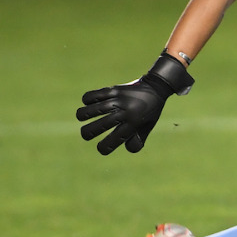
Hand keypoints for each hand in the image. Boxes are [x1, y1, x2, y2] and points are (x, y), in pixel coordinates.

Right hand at [77, 53, 192, 154]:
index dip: (106, 147)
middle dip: (89, 132)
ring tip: (80, 117)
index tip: (100, 149)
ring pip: (97, 108)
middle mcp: (126, 111)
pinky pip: (97, 94)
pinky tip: (87, 103)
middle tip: (85, 135)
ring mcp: (120, 99)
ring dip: (84, 114)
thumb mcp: (148, 126)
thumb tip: (126, 148)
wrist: (156, 87)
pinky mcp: (115, 89)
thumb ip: (138, 139)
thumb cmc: (151, 110)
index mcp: (135, 123)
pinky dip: (88, 99)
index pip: (117, 138)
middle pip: (103, 124)